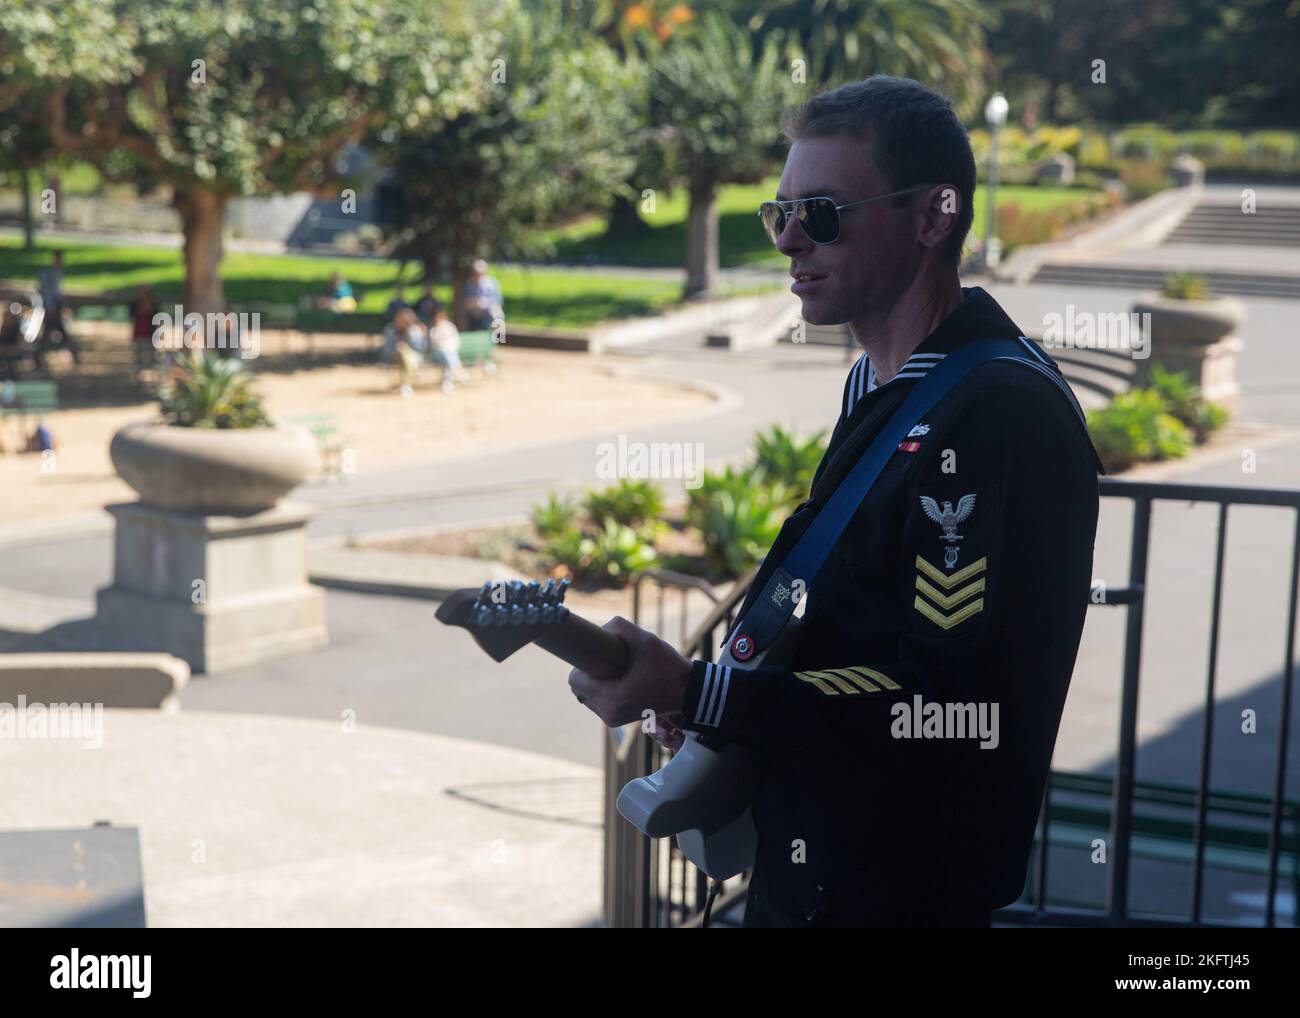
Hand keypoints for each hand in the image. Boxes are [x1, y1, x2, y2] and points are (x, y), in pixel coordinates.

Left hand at [569, 616, 691, 732]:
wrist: (688, 691)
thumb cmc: (668, 666)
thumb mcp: (646, 640)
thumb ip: (618, 627)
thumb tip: (600, 630)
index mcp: (613, 699)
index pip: (575, 680)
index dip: (583, 663)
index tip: (598, 655)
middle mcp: (609, 714)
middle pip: (579, 688)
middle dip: (590, 672)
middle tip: (610, 661)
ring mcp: (613, 719)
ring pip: (587, 695)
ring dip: (596, 681)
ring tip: (618, 670)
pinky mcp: (617, 719)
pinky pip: (597, 701)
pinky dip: (603, 689)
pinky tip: (620, 679)